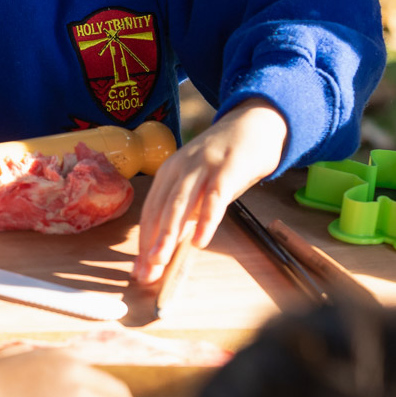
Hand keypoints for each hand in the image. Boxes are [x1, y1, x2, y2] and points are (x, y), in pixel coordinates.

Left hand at [133, 101, 286, 285]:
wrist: (256, 124)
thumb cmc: (226, 163)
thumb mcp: (202, 186)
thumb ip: (189, 212)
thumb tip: (172, 247)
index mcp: (169, 173)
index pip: (151, 211)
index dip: (144, 241)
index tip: (140, 269)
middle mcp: (180, 167)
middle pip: (160, 209)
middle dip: (151, 243)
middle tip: (146, 272)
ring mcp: (203, 165)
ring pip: (180, 203)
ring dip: (168, 233)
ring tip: (161, 259)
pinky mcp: (228, 166)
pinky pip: (215, 196)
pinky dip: (206, 220)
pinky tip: (201, 241)